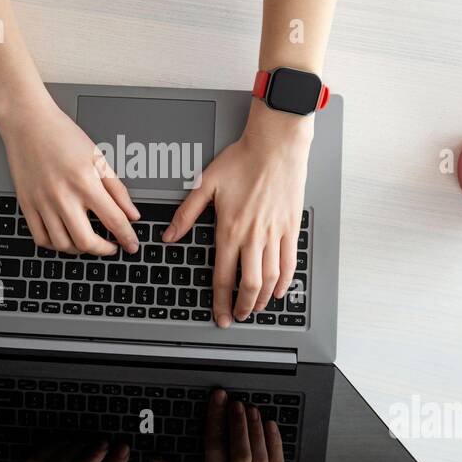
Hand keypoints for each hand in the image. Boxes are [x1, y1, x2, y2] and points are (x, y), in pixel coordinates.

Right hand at [0, 93, 139, 255]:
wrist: (28, 123)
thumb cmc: (62, 135)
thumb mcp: (97, 157)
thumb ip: (117, 189)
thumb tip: (132, 214)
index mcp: (85, 182)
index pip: (114, 221)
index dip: (127, 238)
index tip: (132, 244)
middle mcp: (63, 196)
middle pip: (86, 241)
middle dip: (105, 250)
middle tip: (111, 247)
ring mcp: (42, 203)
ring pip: (62, 245)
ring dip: (80, 250)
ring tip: (89, 242)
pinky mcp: (26, 205)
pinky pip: (41, 238)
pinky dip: (55, 245)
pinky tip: (65, 238)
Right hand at [154, 389, 285, 461]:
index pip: (214, 445)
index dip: (215, 419)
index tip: (217, 401)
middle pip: (239, 447)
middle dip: (237, 421)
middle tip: (235, 402)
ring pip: (259, 453)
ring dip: (255, 429)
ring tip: (250, 410)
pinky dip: (275, 443)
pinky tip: (271, 427)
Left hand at [163, 101, 310, 325]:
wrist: (276, 145)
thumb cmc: (243, 160)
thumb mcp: (206, 185)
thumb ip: (186, 214)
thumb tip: (169, 236)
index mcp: (230, 229)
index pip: (223, 277)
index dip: (220, 302)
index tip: (219, 315)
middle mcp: (254, 236)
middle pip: (250, 285)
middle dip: (242, 307)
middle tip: (237, 316)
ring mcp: (275, 233)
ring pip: (271, 278)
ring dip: (262, 299)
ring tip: (255, 307)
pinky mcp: (291, 228)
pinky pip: (290, 262)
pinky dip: (285, 281)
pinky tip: (279, 290)